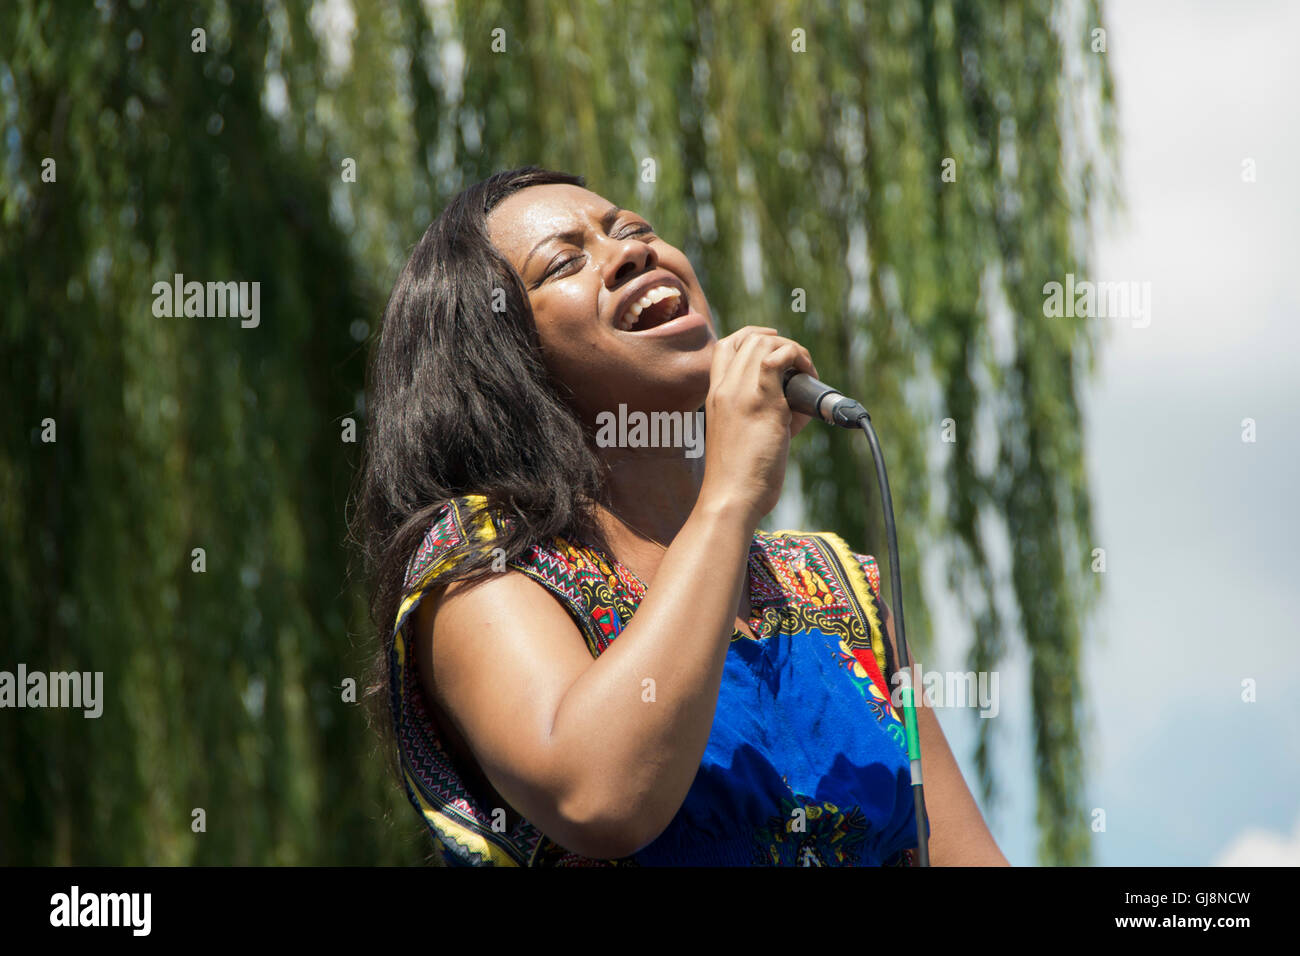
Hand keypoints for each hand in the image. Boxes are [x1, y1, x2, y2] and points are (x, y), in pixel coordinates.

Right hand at [698, 327, 817, 526]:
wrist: (730, 498)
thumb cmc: (739, 477)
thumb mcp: (744, 436)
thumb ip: (765, 414)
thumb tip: (799, 404)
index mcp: (714, 396)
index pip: (725, 346)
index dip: (752, 338)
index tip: (775, 350)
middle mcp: (723, 389)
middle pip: (747, 339)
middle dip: (780, 342)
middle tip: (799, 365)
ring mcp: (739, 394)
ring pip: (762, 343)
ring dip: (792, 349)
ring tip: (806, 372)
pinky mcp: (761, 404)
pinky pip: (777, 360)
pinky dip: (797, 358)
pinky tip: (808, 376)